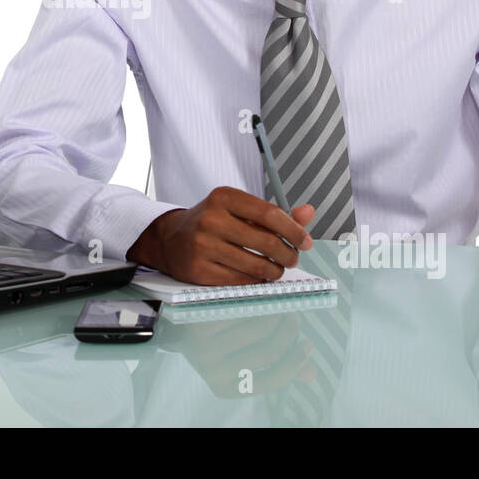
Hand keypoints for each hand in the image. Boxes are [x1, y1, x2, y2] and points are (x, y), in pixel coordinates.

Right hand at [128, 186, 314, 284]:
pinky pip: (241, 281)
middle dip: (289, 254)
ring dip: (275, 271)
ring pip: (256, 266)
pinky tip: (257, 275)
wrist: (170, 239)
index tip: (305, 241)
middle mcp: (211, 219)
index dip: (294, 230)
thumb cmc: (212, 222)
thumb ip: (275, 213)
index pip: (270, 214)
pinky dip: (256, 281)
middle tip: (293, 258)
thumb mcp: (239, 209)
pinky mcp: (200, 270)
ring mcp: (203, 246)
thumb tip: (308, 212)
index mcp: (224, 197)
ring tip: (277, 268)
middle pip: (267, 242)